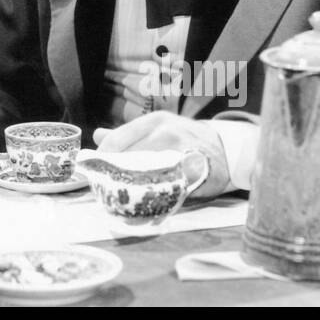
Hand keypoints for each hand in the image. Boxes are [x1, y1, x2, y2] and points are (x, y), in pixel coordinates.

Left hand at [93, 112, 228, 198]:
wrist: (225, 147)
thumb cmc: (185, 137)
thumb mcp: (157, 128)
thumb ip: (128, 134)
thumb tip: (97, 136)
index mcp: (154, 121)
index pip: (119, 138)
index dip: (103, 156)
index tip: (93, 169)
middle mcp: (167, 132)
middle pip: (130, 155)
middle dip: (115, 172)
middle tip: (104, 186)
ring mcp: (181, 152)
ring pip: (146, 170)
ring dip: (131, 184)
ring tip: (120, 194)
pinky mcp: (192, 173)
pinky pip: (167, 185)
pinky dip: (154, 192)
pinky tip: (144, 199)